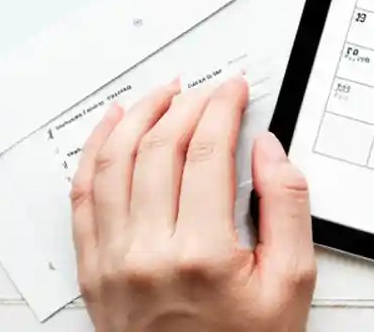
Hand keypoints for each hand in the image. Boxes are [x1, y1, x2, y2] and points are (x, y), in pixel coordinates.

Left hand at [71, 78, 316, 331]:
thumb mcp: (292, 284)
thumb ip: (287, 209)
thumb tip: (269, 150)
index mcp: (201, 254)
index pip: (206, 151)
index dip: (222, 108)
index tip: (234, 90)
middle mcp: (147, 253)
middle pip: (159, 147)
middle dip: (186, 105)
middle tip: (208, 92)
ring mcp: (112, 261)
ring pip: (113, 161)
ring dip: (137, 116)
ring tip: (162, 95)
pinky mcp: (93, 270)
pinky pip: (82, 195)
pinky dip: (95, 151)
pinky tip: (112, 127)